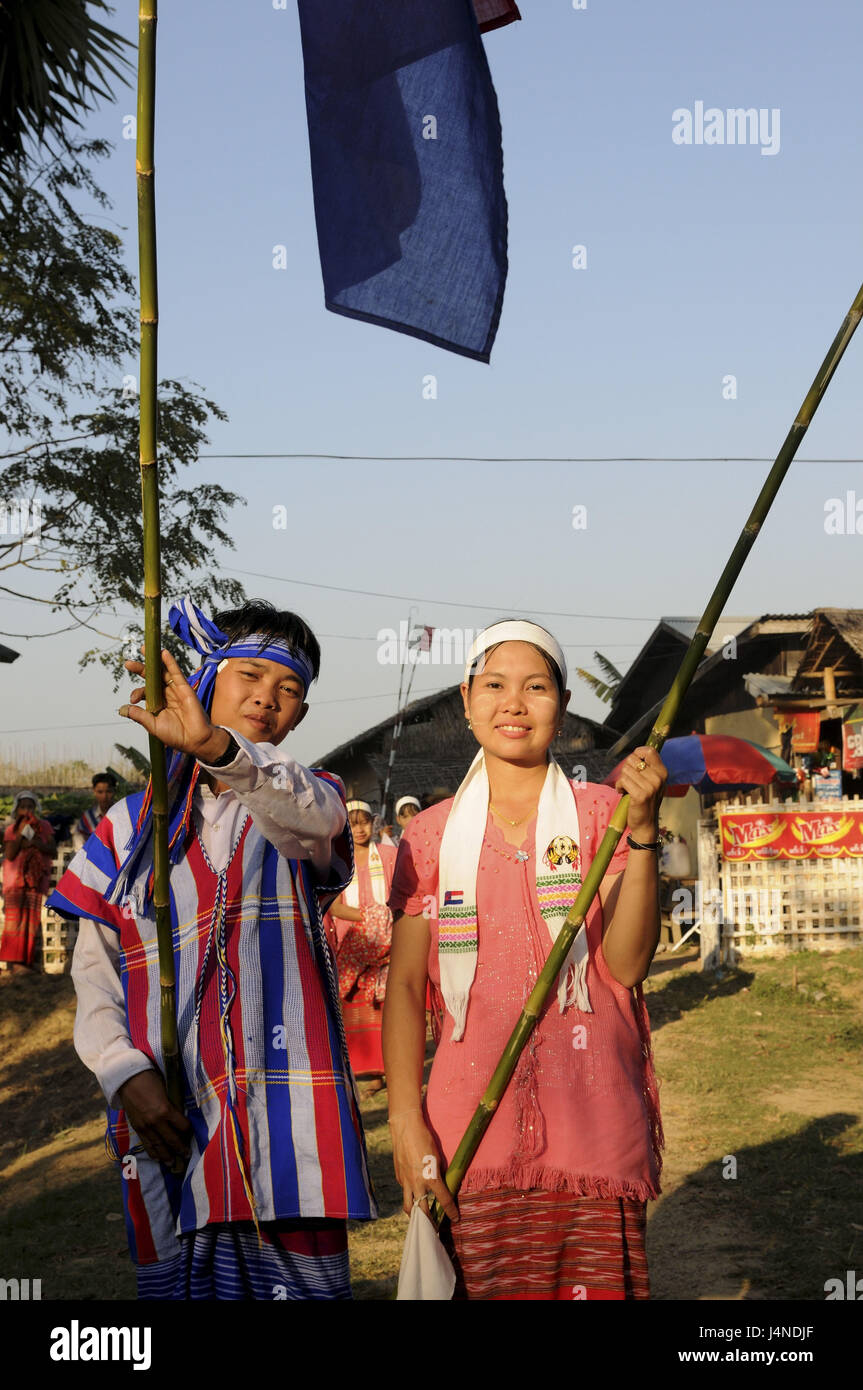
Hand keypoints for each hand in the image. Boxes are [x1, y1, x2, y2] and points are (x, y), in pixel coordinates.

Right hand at [116, 1069, 192, 1164]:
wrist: (127, 1078)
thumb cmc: (150, 1078)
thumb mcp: (166, 1089)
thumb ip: (173, 1104)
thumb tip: (182, 1114)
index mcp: (166, 1110)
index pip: (182, 1126)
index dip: (189, 1131)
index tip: (194, 1135)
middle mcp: (155, 1121)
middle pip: (171, 1140)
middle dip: (181, 1149)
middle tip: (187, 1156)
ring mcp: (144, 1126)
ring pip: (158, 1146)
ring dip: (166, 1156)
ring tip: (173, 1164)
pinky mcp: (136, 1127)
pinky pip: (146, 1143)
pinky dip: (152, 1152)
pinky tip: (158, 1158)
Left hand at [119, 647, 226, 760]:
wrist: (195, 740)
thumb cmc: (176, 735)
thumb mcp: (153, 725)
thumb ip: (139, 715)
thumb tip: (122, 709)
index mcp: (157, 704)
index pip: (145, 692)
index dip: (137, 692)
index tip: (133, 699)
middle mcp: (165, 695)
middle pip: (152, 678)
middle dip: (140, 669)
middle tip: (128, 664)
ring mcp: (175, 690)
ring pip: (163, 672)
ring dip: (154, 660)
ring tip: (145, 648)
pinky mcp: (185, 688)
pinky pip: (176, 673)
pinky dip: (170, 662)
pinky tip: (163, 653)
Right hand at [388, 1109, 458, 1224]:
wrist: (406, 1129)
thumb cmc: (426, 1140)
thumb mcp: (438, 1157)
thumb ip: (439, 1174)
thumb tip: (443, 1184)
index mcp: (431, 1179)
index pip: (444, 1201)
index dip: (451, 1212)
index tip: (455, 1218)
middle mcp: (417, 1184)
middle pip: (423, 1212)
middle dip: (430, 1223)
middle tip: (435, 1229)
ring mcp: (405, 1182)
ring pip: (409, 1207)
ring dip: (415, 1216)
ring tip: (420, 1220)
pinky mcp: (398, 1177)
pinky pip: (405, 1191)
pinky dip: (410, 1195)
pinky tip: (414, 1192)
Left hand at [614, 745, 667, 838]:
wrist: (646, 823)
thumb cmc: (646, 800)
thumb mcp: (652, 781)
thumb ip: (647, 767)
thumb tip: (636, 753)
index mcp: (662, 772)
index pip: (649, 751)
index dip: (637, 753)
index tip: (633, 762)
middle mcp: (658, 778)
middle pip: (633, 759)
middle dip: (626, 769)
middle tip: (630, 780)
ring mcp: (651, 787)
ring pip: (625, 770)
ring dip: (622, 780)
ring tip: (627, 788)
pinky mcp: (640, 795)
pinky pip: (623, 781)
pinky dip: (619, 786)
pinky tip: (623, 793)